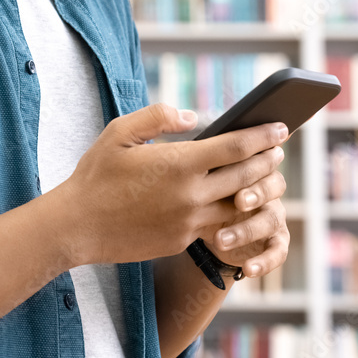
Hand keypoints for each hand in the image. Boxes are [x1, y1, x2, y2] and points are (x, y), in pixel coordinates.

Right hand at [60, 102, 288, 267]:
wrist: (77, 226)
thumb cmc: (96, 174)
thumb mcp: (120, 132)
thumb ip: (159, 117)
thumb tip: (193, 117)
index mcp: (179, 163)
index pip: (236, 147)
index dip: (262, 135)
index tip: (280, 127)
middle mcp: (191, 195)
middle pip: (246, 176)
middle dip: (268, 160)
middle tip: (279, 148)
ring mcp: (189, 222)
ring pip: (239, 206)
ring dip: (257, 189)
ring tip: (265, 176)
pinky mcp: (183, 240)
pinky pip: (217, 225)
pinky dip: (233, 211)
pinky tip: (236, 201)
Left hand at [195, 157, 289, 278]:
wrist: (201, 225)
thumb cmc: (197, 189)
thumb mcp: (196, 171)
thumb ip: (198, 151)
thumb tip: (187, 123)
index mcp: (249, 164)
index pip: (261, 156)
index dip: (258, 160)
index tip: (238, 164)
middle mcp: (265, 187)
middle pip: (273, 184)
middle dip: (257, 192)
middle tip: (238, 201)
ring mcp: (272, 214)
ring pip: (270, 219)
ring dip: (248, 229)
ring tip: (220, 240)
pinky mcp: (275, 240)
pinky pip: (278, 251)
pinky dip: (266, 261)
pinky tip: (248, 269)